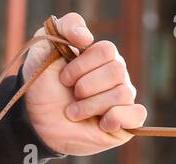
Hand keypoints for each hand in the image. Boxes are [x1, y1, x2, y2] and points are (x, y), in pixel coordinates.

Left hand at [21, 13, 147, 155]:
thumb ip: (65, 27)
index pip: (107, 50)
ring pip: (122, 93)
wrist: (38, 122)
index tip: (63, 78)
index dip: (82, 66)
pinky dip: (116, 118)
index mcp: (101, 56)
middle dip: (85, 87)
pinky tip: (100, 123)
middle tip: (71, 95)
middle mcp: (116, 75)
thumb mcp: (44, 48)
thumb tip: (87, 37)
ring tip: (74, 112)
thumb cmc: (43, 86)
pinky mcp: (126, 122)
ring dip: (90, 106)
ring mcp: (123, 99)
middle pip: (117, 71)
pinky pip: (137, 114)